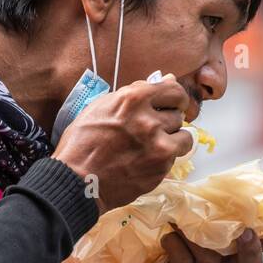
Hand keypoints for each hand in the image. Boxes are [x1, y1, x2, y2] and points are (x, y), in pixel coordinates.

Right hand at [52, 74, 192, 211]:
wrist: (77, 183)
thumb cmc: (82, 143)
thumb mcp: (102, 107)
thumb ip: (136, 92)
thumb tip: (168, 79)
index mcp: (134, 99)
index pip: (174, 90)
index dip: (175, 98)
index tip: (172, 104)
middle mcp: (150, 120)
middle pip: (178, 114)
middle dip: (168, 120)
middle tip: (153, 130)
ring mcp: (158, 147)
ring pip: (184, 137)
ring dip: (173, 140)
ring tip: (153, 147)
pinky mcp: (161, 169)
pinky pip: (174, 159)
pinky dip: (164, 159)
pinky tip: (144, 162)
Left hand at [136, 207, 262, 262]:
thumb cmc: (178, 238)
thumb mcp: (200, 215)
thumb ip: (216, 200)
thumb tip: (231, 173)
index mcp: (237, 247)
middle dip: (252, 248)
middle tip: (247, 232)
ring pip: (212, 262)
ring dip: (197, 239)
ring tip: (181, 224)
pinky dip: (175, 245)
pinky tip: (168, 236)